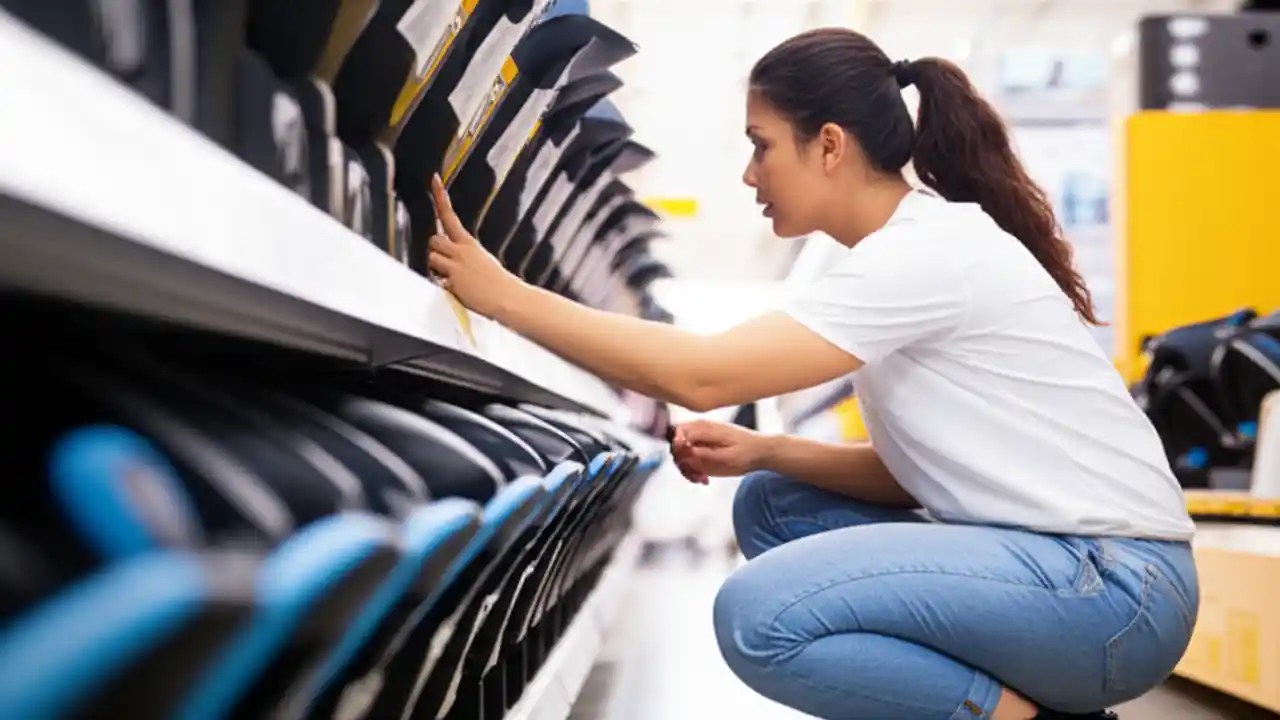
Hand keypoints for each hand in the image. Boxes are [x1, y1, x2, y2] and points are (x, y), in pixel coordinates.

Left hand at [427, 174, 524, 319]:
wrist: (509, 298)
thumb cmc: (497, 282)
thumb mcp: (482, 259)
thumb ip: (464, 253)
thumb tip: (449, 254)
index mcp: (469, 243)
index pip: (450, 215)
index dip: (440, 197)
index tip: (434, 179)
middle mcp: (460, 252)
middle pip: (433, 239)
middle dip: (435, 249)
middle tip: (447, 262)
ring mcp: (455, 267)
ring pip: (431, 258)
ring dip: (437, 267)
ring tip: (453, 278)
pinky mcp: (453, 283)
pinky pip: (437, 280)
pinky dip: (443, 285)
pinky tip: (458, 290)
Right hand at [669, 420, 770, 483]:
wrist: (762, 452)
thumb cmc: (746, 454)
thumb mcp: (725, 458)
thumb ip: (702, 454)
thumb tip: (682, 450)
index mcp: (704, 428)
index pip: (677, 433)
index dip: (676, 449)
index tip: (684, 464)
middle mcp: (700, 429)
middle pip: (677, 444)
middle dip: (682, 462)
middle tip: (695, 476)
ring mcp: (702, 437)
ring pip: (683, 452)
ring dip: (688, 468)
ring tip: (701, 479)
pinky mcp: (705, 445)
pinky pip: (692, 456)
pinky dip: (694, 468)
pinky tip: (704, 477)